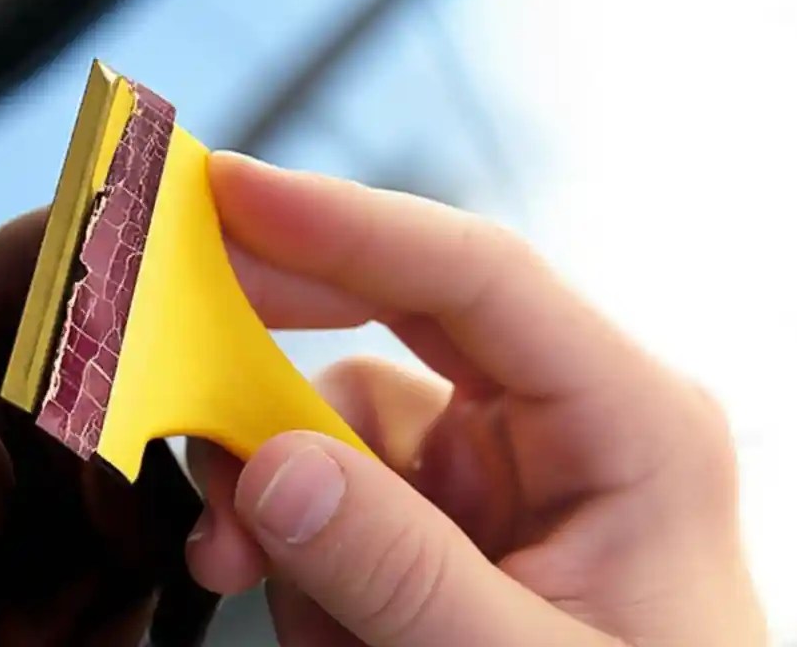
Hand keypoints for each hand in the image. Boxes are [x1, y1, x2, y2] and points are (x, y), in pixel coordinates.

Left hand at [0, 213, 215, 645]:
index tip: (146, 227)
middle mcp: (0, 428)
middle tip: (145, 432)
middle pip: (98, 342)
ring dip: (144, 496)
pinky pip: (182, 512)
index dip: (70, 243)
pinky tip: (93, 614)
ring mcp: (70, 483)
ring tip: (76, 584)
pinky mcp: (124, 541)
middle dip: (138, 381)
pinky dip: (174, 553)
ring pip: (160, 429)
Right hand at [186, 153, 765, 645]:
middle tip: (171, 331)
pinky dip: (294, 552)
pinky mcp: (443, 520)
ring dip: (271, 489)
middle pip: (392, 314)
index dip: (346, 221)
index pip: (477, 276)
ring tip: (236, 568)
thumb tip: (269, 464)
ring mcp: (492, 472)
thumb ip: (398, 571)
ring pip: (339, 420)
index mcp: (625, 421)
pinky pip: (333, 496)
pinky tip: (322, 623)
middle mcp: (556, 421)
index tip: (230, 192)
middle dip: (274, 336)